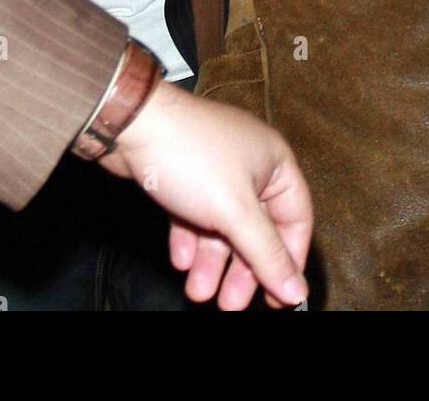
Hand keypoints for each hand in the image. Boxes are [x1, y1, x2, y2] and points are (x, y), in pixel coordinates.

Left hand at [99, 79, 311, 311]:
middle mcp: (249, 165)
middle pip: (256, 229)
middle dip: (243, 269)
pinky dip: (190, 240)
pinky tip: (181, 261)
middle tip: (231, 305)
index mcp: (274, 162)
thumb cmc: (191, 157)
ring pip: (222, 227)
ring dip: (212, 262)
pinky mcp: (184, 175)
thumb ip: (267, 254)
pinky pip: (195, 216)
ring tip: (198, 292)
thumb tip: (298, 292)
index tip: (279, 299)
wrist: (131, 124)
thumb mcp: (235, 211)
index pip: (296, 219)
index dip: (289, 261)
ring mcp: (215, 170)